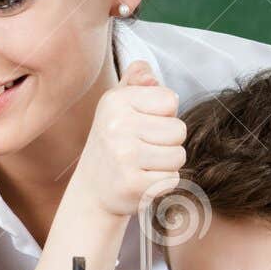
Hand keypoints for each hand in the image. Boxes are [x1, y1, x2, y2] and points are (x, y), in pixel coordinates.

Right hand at [72, 60, 185, 219]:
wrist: (91, 191)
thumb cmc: (113, 143)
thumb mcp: (118, 105)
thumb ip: (136, 80)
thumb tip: (151, 78)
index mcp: (115, 100)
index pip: (170, 100)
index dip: (163, 115)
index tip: (142, 126)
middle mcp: (117, 125)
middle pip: (179, 130)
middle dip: (167, 142)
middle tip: (142, 149)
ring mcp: (124, 156)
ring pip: (178, 155)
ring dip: (166, 164)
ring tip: (142, 165)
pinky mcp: (133, 184)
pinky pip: (172, 179)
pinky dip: (161, 183)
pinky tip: (141, 181)